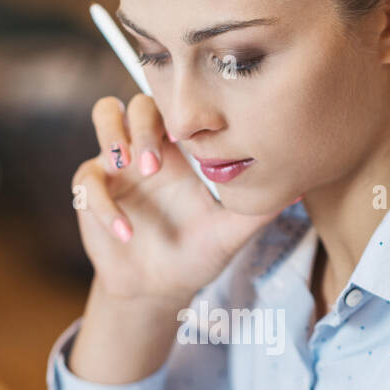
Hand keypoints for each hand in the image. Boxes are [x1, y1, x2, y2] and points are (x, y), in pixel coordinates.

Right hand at [72, 94, 284, 305]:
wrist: (161, 288)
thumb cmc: (198, 254)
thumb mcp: (231, 233)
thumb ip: (259, 210)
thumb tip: (301, 189)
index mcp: (185, 149)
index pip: (181, 106)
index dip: (182, 110)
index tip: (192, 140)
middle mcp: (151, 147)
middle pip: (141, 101)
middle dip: (146, 125)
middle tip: (157, 165)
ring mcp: (118, 164)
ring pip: (106, 114)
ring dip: (116, 134)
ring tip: (131, 167)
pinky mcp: (93, 190)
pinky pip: (88, 179)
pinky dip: (104, 206)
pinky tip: (126, 233)